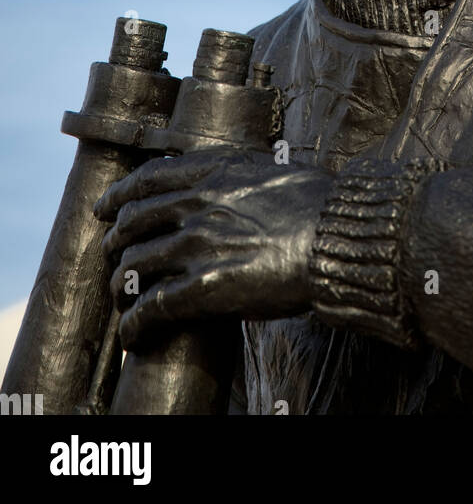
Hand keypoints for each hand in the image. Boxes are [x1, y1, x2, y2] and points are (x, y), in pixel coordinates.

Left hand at [93, 149, 333, 348]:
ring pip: (135, 266)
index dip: (118, 195)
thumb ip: (238, 172)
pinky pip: (153, 308)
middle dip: (115, 241)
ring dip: (122, 285)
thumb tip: (230, 174)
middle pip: (133, 222)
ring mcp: (198, 246)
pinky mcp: (205, 289)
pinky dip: (135, 324)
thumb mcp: (271, 168)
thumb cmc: (317, 204)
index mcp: (213, 171)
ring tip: (122, 297)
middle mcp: (197, 204)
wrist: (337, 238)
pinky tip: (132, 335)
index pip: (147, 179)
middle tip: (112, 253)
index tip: (105, 207)